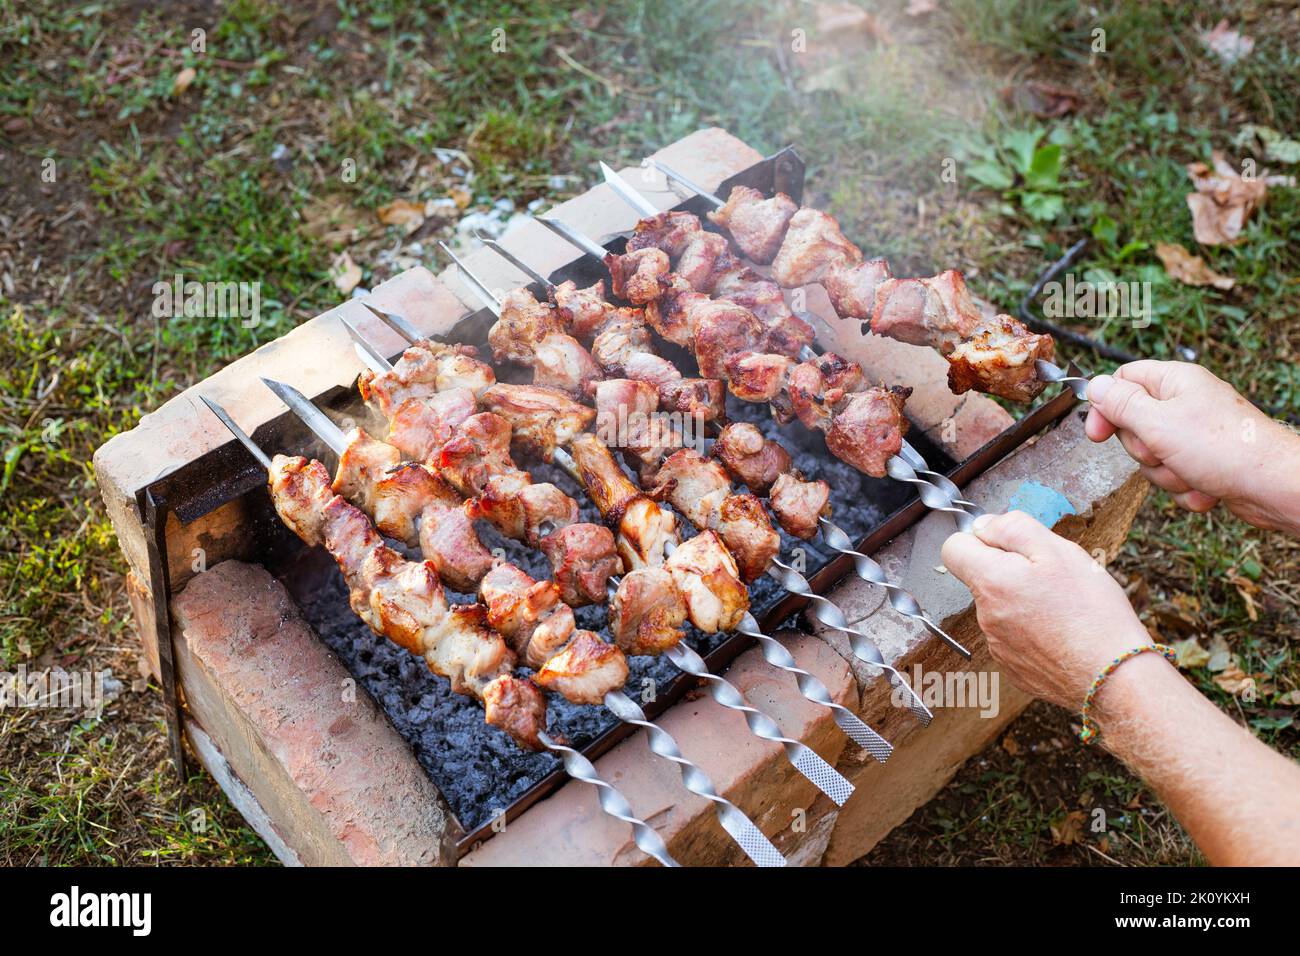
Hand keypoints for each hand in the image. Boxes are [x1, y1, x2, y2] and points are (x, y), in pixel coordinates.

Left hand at [941, 511, 1148, 709]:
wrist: (1113, 678)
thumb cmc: (1091, 612)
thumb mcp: (1058, 551)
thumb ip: (1012, 530)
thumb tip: (983, 526)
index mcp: (990, 582)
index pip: (953, 548)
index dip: (981, 538)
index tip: (1010, 544)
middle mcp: (984, 616)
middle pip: (983, 577)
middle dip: (1011, 570)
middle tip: (1053, 577)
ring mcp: (997, 646)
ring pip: (1002, 607)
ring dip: (1024, 600)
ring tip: (1064, 608)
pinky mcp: (1013, 668)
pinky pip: (1015, 636)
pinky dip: (1034, 630)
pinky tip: (1063, 633)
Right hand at [1085, 361, 1299, 533]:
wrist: (1270, 485)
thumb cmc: (1224, 448)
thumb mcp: (1157, 422)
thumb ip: (1120, 404)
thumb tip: (1095, 385)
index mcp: (1175, 382)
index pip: (1124, 381)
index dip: (1106, 407)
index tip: (1097, 433)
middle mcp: (1186, 404)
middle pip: (1134, 425)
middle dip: (1144, 450)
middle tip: (1162, 451)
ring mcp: (1196, 435)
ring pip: (1153, 458)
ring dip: (1166, 474)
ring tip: (1192, 471)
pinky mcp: (1205, 462)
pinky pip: (1175, 477)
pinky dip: (1186, 487)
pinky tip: (1207, 486)